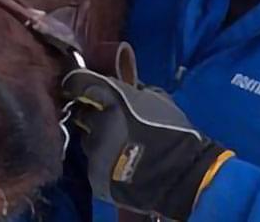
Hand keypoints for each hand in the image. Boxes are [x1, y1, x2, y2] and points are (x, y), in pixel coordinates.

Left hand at [61, 69, 232, 220]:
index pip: (77, 83)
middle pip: (81, 113)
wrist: (182, 176)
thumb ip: (132, 89)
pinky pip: (94, 164)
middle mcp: (97, 124)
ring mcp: (94, 153)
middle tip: (109, 120)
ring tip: (120, 146)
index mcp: (112, 100)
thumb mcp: (157, 98)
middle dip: (92, 115)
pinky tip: (121, 164)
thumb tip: (118, 83)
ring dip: (97, 139)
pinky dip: (104, 163)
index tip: (79, 87)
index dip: (76, 84)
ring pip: (87, 140)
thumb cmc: (174, 132)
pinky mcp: (94, 177)